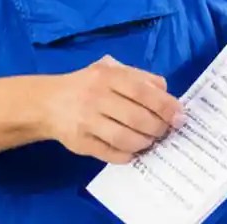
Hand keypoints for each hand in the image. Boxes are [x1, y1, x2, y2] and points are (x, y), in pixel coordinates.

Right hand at [43, 55, 183, 163]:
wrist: (48, 103)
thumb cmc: (87, 85)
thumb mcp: (111, 70)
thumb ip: (140, 78)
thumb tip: (167, 94)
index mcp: (107, 76)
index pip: (142, 92)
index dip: (165, 106)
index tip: (179, 116)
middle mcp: (96, 97)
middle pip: (136, 118)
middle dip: (158, 128)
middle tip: (164, 131)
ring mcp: (86, 122)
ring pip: (125, 139)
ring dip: (144, 143)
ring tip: (149, 140)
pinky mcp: (80, 143)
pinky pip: (111, 154)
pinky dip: (128, 155)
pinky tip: (133, 150)